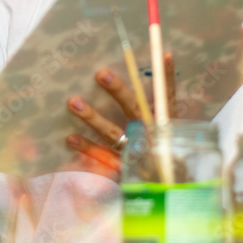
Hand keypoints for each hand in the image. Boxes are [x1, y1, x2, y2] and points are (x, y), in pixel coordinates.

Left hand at [64, 53, 177, 179]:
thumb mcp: (172, 128)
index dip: (166, 76)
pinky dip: (87, 147)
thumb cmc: (168, 154)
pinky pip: (102, 156)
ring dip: (92, 117)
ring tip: (73, 101)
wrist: (169, 188)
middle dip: (117, 90)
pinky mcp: (123, 168)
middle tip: (101, 73)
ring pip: (112, 132)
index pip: (166, 95)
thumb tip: (166, 60)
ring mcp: (135, 152)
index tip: (164, 54)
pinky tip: (70, 137)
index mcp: (164, 123)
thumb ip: (165, 98)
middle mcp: (149, 135)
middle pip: (133, 108)